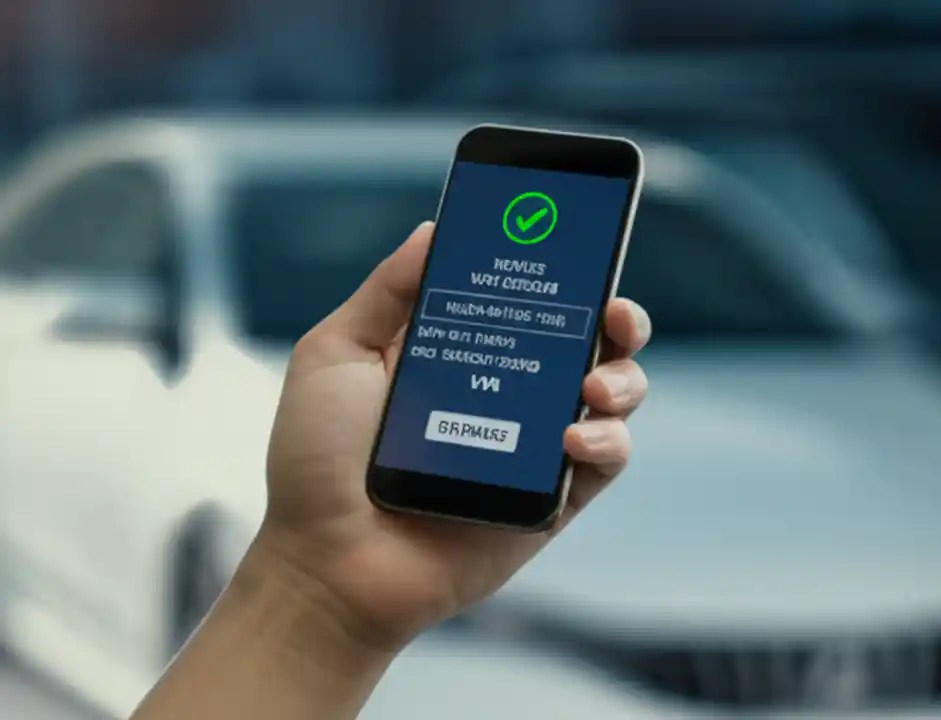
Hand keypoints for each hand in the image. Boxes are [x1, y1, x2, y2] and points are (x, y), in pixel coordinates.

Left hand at [256, 222, 650, 650]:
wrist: (326, 561)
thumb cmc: (317, 461)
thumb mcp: (335, 354)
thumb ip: (387, 292)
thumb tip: (436, 228)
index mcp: (465, 349)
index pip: (531, 297)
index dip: (564, 267)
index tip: (580, 238)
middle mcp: (511, 391)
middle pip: (590, 340)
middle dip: (619, 317)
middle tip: (612, 313)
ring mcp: (536, 445)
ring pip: (614, 395)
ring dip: (622, 378)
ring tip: (591, 384)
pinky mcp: (553, 499)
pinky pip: (607, 460)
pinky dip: (607, 440)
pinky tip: (574, 437)